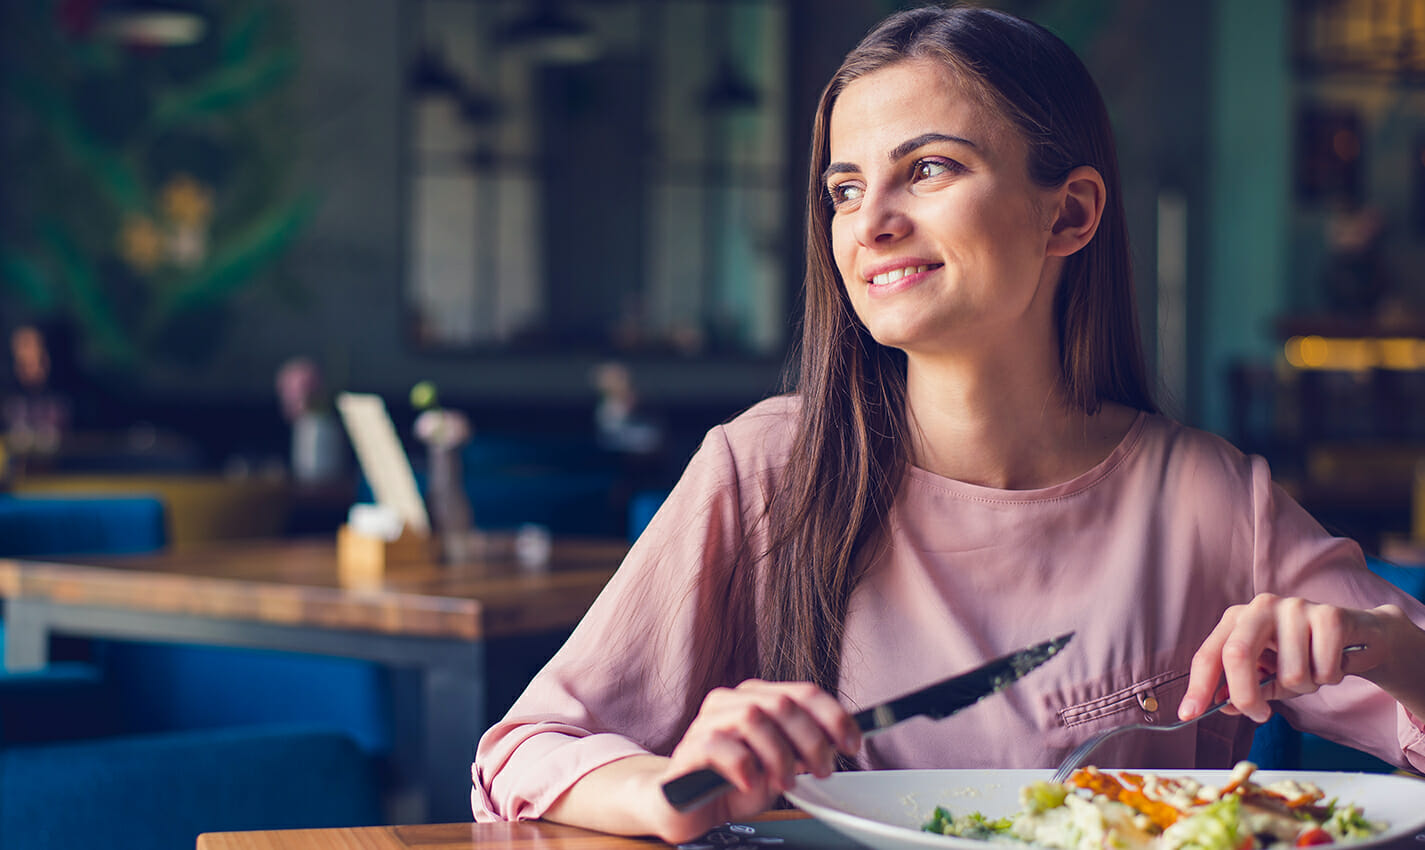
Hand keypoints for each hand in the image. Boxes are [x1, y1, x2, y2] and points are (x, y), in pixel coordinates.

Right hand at [659, 679, 861, 838]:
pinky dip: (743, 765)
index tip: (852, 744)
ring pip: (753, 718)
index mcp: (756, 698)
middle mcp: (730, 702)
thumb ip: (802, 752)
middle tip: (821, 771)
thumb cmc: (734, 783)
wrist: (684, 807)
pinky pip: (720, 745)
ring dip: (779, 755)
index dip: (833, 716)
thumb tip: (836, 744)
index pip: (803, 692)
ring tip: (784, 783)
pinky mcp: (688, 748)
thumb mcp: (779, 767)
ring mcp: (706, 722)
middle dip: (811, 740)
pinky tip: (750, 783)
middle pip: (782, 704)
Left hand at [1180, 593, 1392, 723]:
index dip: (1197, 686)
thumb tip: (1222, 705)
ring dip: (1305, 687)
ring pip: (1290, 673)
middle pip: (1237, 655)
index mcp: (1237, 619)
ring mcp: (1295, 607)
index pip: (1209, 654)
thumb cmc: (1305, 656)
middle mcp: (1260, 607)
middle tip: (1259, 715)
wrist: (1360, 637)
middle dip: (1245, 694)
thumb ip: (1243, 688)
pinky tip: (1334, 663)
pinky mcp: (1329, 616)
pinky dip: (1330, 678)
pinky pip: (1323, 669)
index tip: (1188, 714)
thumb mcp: (1268, 674)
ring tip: (1313, 672)